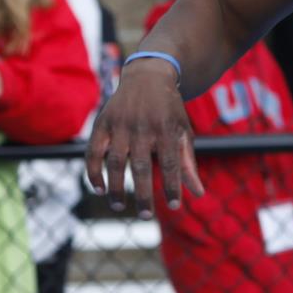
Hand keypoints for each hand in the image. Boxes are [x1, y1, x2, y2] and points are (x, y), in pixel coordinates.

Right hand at [85, 60, 204, 213]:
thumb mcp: (183, 131)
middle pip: (140, 166)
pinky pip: (93, 151)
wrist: (148, 76)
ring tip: (119, 206)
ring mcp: (120, 124)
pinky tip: (98, 189)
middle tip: (146, 216)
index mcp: (166, 129)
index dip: (172, 186)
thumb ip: (188, 163)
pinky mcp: (102, 123)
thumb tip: (199, 194)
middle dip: (143, 194)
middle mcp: (142, 126)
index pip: (170, 163)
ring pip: (115, 161)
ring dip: (115, 187)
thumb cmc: (169, 110)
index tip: (175, 206)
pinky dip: (93, 171)